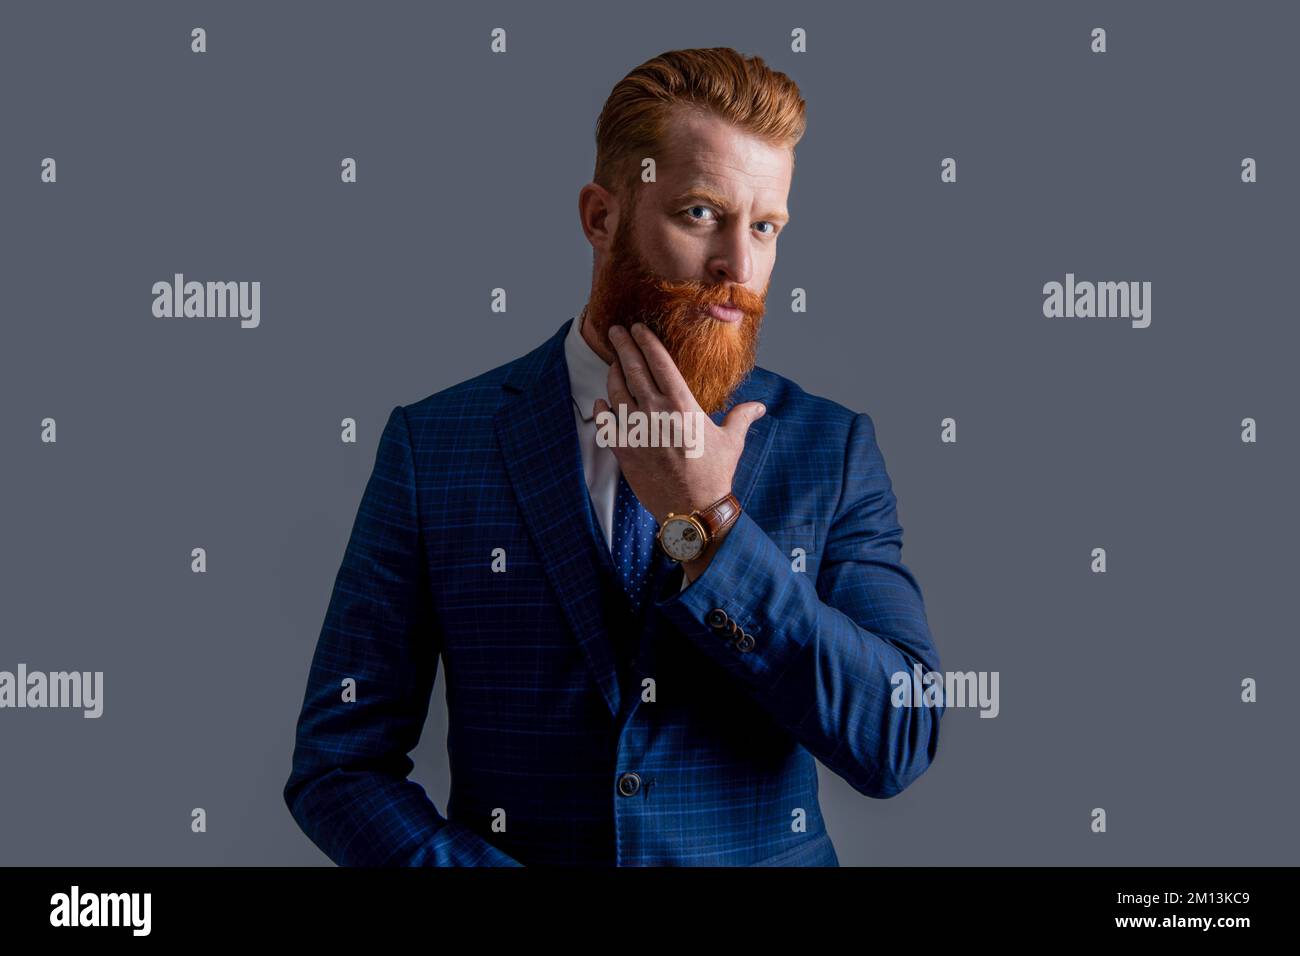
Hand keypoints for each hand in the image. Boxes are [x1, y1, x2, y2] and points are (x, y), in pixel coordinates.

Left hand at [592, 322, 765, 549]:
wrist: (693, 509)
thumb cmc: (714, 474)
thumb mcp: (731, 441)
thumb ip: (742, 417)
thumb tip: (760, 407)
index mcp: (682, 404)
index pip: (659, 362)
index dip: (646, 341)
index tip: (637, 328)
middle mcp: (655, 412)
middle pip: (633, 369)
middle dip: (623, 346)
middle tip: (616, 331)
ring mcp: (636, 430)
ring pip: (616, 392)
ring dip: (613, 374)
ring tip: (614, 364)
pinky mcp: (623, 450)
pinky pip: (605, 422)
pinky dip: (602, 409)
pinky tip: (602, 402)